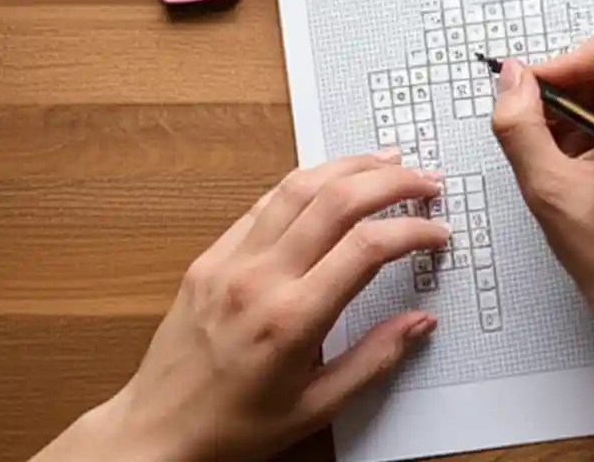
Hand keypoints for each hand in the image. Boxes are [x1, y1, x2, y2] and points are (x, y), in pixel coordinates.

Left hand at [33, 151, 447, 461]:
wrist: (155, 432)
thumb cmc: (234, 427)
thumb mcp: (318, 406)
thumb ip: (376, 358)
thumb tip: (422, 321)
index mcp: (291, 320)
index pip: (367, 248)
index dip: (413, 230)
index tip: (438, 232)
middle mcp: (259, 279)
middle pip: (336, 201)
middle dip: (391, 181)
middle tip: (426, 180)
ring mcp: (229, 262)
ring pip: (296, 187)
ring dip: (348, 166)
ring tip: (386, 160)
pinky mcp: (209, 257)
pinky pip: (262, 204)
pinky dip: (304, 183)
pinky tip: (330, 181)